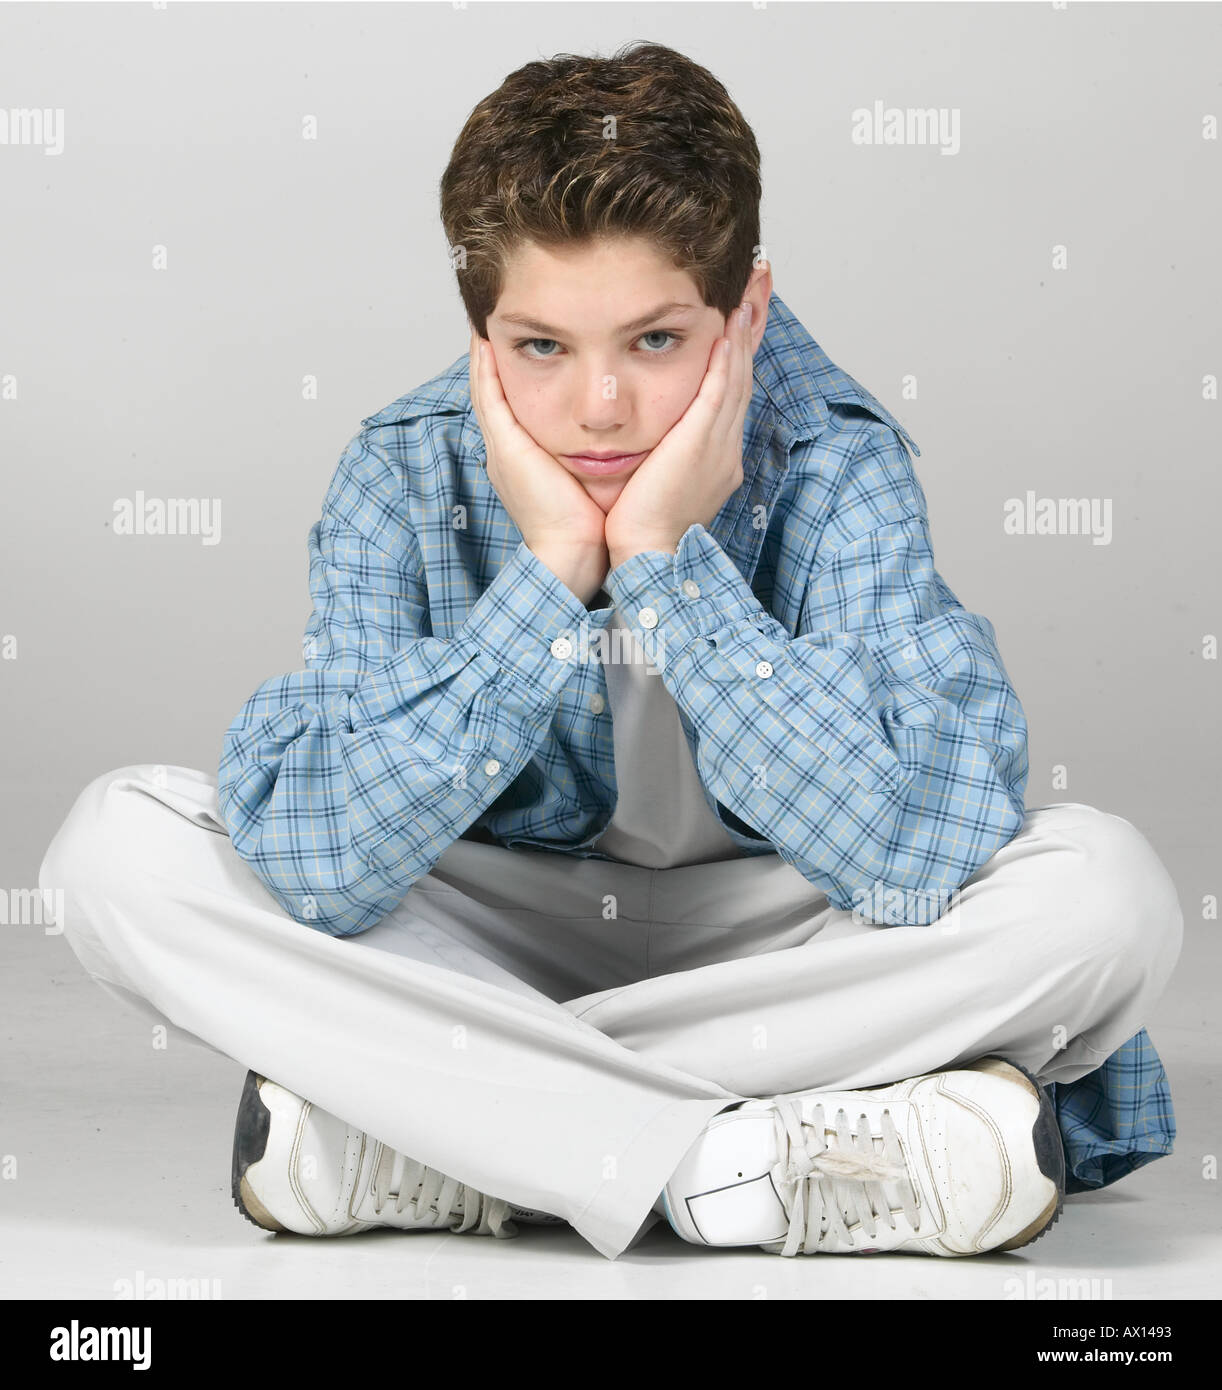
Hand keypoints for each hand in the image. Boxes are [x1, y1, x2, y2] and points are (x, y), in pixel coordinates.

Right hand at [468, 326, 610, 602]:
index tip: (528, 336)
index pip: (518, 400)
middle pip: (498, 387)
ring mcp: (503, 445)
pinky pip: (489, 396)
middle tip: (499, 314)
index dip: (518, 368)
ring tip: (489, 312)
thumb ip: (597, 451)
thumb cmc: (591, 524)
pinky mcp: (506, 446)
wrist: (575, 554)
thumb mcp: (593, 476)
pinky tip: (484, 336)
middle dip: (497, 351)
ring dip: (487, 349)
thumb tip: (621, 433)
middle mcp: (510, 447)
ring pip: (487, 384)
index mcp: (529, 455)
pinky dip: (484, 366)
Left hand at [604, 299, 755, 569]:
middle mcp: (725, 449)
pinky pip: (718, 394)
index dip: (738, 355)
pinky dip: (725, 361)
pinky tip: (728, 330)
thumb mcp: (659, 482)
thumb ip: (662, 453)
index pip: (730, 395)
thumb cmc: (641, 530)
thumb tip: (653, 435)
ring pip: (737, 379)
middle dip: (751, 331)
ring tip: (750, 293)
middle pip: (743, 378)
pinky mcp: (701, 446)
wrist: (646, 557)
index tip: (741, 319)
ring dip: (744, 333)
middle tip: (758, 289)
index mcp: (716, 458)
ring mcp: (718, 447)